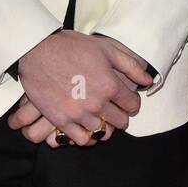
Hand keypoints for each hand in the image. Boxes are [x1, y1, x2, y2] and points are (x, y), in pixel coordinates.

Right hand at [7, 31, 152, 146]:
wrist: (38, 50)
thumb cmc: (73, 46)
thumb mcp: (106, 49)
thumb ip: (130, 65)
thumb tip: (148, 80)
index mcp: (110, 84)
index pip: (133, 105)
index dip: (133, 103)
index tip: (128, 100)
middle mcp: (97, 103)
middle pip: (120, 122)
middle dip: (121, 116)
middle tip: (116, 110)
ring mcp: (78, 114)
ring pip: (102, 132)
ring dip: (105, 126)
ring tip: (102, 118)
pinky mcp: (61, 120)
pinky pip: (82, 139)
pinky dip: (88, 137)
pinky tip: (88, 128)